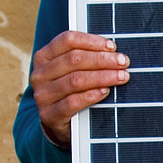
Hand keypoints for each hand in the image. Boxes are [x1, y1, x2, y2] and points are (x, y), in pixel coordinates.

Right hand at [31, 31, 127, 146]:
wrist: (56, 121)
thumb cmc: (69, 89)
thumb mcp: (70, 70)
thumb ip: (85, 56)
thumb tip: (112, 49)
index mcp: (43, 56)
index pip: (67, 40)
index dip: (92, 41)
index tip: (112, 46)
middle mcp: (40, 74)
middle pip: (74, 60)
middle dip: (102, 59)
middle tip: (123, 62)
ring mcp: (42, 95)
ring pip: (76, 80)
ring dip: (103, 76)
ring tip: (122, 76)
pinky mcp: (49, 115)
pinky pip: (73, 102)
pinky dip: (92, 95)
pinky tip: (105, 91)